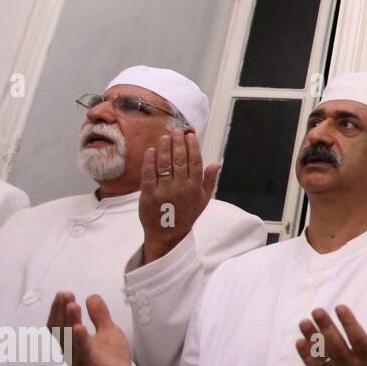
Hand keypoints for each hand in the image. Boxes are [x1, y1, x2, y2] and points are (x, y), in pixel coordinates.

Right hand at [47, 291, 132, 365]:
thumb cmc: (111, 358)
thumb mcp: (107, 331)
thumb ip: (99, 315)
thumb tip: (90, 296)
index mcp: (72, 342)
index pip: (59, 324)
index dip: (58, 309)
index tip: (63, 293)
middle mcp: (71, 351)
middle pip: (59, 330)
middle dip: (60, 312)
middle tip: (65, 295)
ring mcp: (79, 360)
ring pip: (69, 340)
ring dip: (69, 322)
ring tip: (72, 305)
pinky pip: (82, 353)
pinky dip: (79, 340)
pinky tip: (79, 327)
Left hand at [140, 130, 218, 263]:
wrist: (168, 234)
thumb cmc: (186, 215)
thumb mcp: (203, 199)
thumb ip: (209, 180)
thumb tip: (217, 163)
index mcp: (195, 187)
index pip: (196, 162)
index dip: (193, 146)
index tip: (190, 135)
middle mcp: (181, 187)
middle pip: (180, 160)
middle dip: (178, 142)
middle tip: (175, 131)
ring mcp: (164, 190)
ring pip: (165, 164)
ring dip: (164, 148)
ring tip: (164, 137)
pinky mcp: (149, 194)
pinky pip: (149, 174)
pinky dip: (150, 161)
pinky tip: (151, 151)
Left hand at [295, 305, 366, 365]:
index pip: (358, 338)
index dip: (348, 322)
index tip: (340, 307)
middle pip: (337, 345)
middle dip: (326, 326)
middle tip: (316, 311)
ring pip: (324, 356)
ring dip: (312, 338)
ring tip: (304, 323)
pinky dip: (306, 356)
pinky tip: (300, 342)